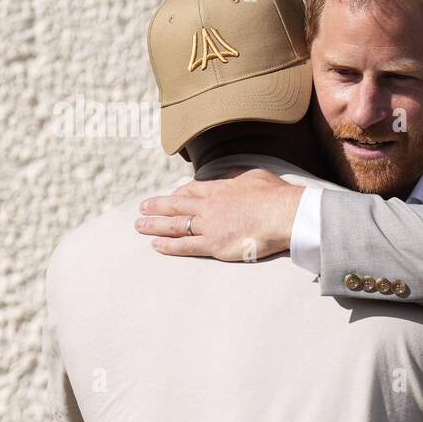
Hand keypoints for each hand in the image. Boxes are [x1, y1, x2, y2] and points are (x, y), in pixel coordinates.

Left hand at [135, 168, 302, 261]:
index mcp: (221, 189)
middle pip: (177, 205)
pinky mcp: (214, 244)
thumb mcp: (257, 176)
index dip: (178, 193)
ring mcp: (210, 225)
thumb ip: (241, 176)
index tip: (170, 195)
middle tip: (143, 208)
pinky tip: (156, 245)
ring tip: (139, 226)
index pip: (192, 190)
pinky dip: (169, 245)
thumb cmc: (276, 196)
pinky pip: (185, 245)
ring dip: (155, 225)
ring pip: (176, 224)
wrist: (283, 214)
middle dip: (158, 206)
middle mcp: (210, 206)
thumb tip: (235, 176)